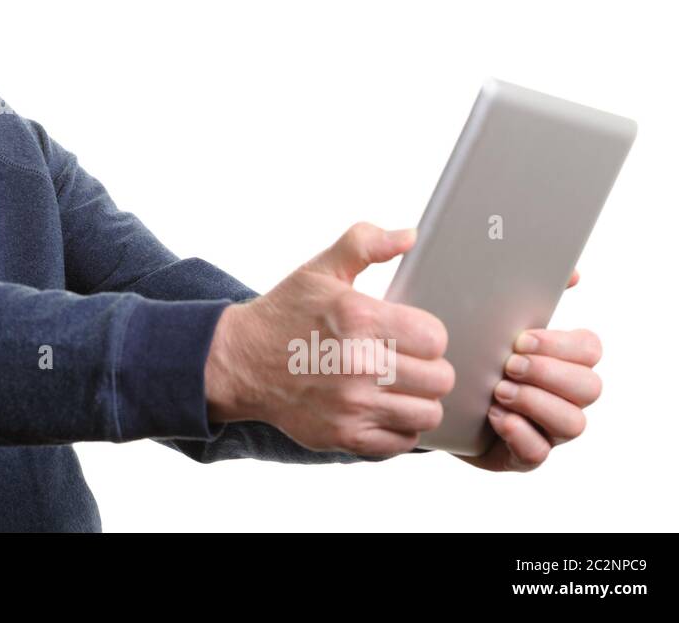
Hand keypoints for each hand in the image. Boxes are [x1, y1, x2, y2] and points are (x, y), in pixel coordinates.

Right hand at [204, 222, 453, 457]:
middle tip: (405, 361)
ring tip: (397, 387)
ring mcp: (352, 406)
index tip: (410, 335)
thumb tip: (409, 236)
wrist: (238, 362)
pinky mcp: (345, 436)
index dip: (428, 335)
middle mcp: (358, 365)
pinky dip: (398, 427)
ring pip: (428, 413)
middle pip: (439, 379)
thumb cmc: (284, 314)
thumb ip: (365, 244)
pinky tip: (380, 408)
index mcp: (359, 318)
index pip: (436, 338)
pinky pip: (403, 441)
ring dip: (417, 400)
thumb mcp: (319, 269)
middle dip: (428, 368)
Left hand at [451, 269, 601, 472]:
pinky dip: (520, 434)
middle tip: (509, 364)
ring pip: (574, 422)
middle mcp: (563, 394)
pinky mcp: (522, 455)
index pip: (590, 349)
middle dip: (549, 374)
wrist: (428, 390)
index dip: (562, 345)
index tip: (522, 338)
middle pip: (590, 386)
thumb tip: (573, 272)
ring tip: (498, 391)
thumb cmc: (467, 348)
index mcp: (560, 357)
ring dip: (536, 403)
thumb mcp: (487, 316)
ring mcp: (547, 427)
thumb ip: (527, 290)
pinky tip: (495, 418)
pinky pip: (538, 453)